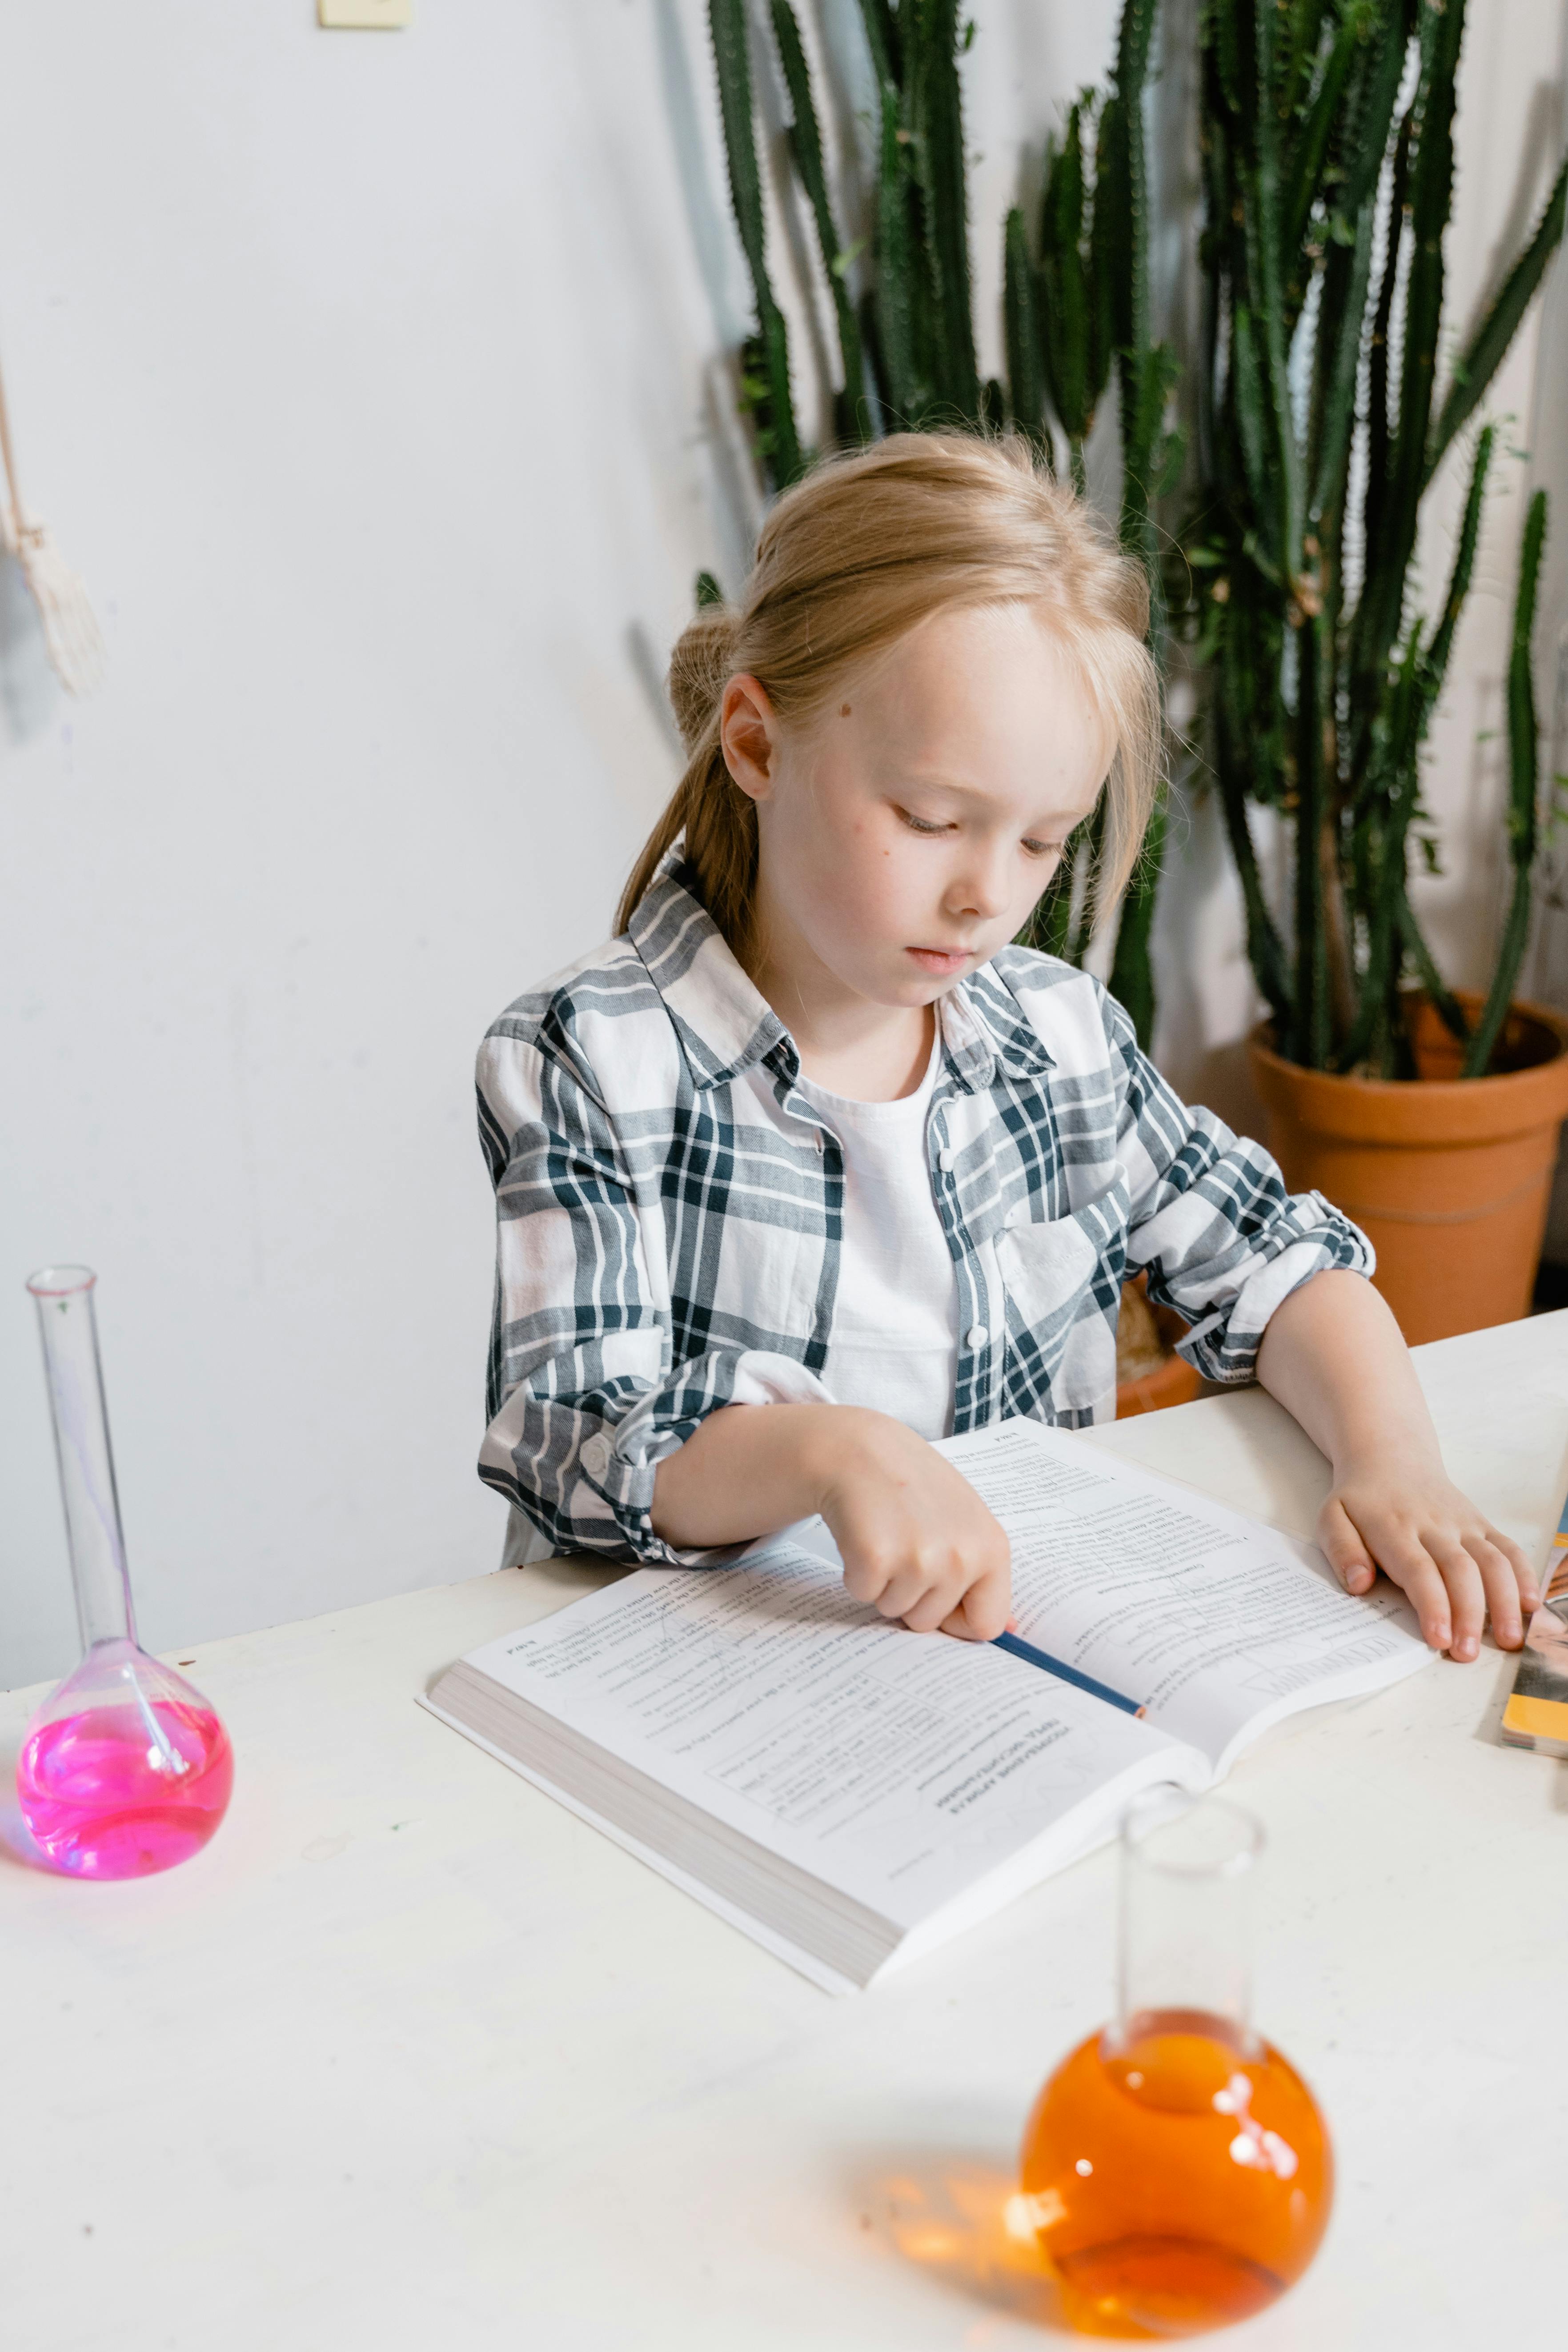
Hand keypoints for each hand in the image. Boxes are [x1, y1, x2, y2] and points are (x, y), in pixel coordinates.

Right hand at [815, 1409, 1011, 1639]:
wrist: (859, 1447)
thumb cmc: (912, 1484)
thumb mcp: (965, 1520)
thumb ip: (983, 1571)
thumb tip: (1009, 1628)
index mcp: (992, 1549)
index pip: (986, 1624)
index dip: (956, 1618)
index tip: (937, 1591)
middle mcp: (961, 1557)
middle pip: (928, 1622)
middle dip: (910, 1594)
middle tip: (903, 1542)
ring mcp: (919, 1559)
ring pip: (893, 1609)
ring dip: (883, 1581)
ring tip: (885, 1534)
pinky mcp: (876, 1558)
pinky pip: (863, 1593)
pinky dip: (855, 1571)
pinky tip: (863, 1533)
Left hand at [1317, 1441, 1538, 1658]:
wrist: (1391, 1458)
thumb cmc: (1361, 1499)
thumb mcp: (1333, 1517)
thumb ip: (1342, 1550)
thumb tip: (1358, 1584)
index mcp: (1394, 1528)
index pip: (1418, 1569)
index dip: (1432, 1605)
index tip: (1438, 1638)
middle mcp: (1434, 1525)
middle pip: (1460, 1570)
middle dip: (1468, 1614)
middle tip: (1467, 1653)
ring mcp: (1463, 1524)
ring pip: (1492, 1560)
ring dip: (1504, 1601)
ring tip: (1508, 1638)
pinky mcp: (1481, 1524)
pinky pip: (1508, 1548)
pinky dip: (1524, 1575)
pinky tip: (1530, 1605)